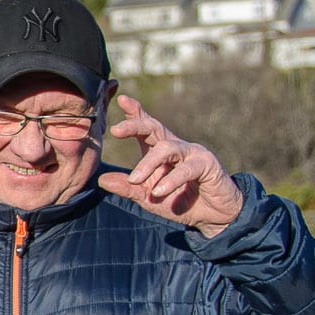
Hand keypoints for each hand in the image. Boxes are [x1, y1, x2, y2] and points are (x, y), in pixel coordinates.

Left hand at [98, 95, 243, 236]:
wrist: (211, 215)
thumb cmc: (178, 201)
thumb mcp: (148, 197)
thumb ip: (127, 188)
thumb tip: (102, 180)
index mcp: (160, 150)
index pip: (146, 127)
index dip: (135, 112)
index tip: (121, 99)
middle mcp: (176, 147)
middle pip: (155, 127)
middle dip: (135, 125)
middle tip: (116, 129)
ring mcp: (193, 153)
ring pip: (167, 148)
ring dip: (149, 163)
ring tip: (135, 179)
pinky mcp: (207, 165)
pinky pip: (186, 169)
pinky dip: (171, 180)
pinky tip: (159, 191)